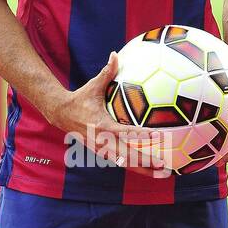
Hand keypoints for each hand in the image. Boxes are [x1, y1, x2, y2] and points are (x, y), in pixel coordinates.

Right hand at [48, 52, 155, 170]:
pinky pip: (121, 162)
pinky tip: (150, 170)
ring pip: (126, 163)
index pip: (126, 132)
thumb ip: (107, 72)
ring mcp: (102, 149)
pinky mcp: (102, 153)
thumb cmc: (80, 98)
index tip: (159, 137)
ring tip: (163, 174)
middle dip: (147, 162)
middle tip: (165, 167)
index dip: (142, 136)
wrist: (61, 114)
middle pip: (129, 156)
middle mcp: (103, 141)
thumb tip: (115, 54)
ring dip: (144, 170)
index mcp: (103, 125)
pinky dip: (136, 167)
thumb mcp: (93, 86)